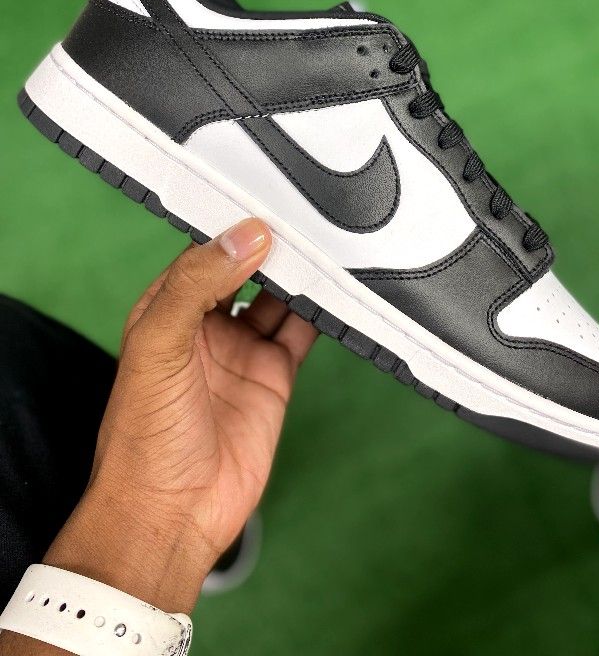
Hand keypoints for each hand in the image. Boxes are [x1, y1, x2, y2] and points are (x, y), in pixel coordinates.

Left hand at [43, 218, 315, 614]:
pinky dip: (322, 312)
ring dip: (301, 275)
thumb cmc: (144, 434)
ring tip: (328, 245)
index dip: (233, 228)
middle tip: (307, 217)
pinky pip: (301, 332)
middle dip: (274, 246)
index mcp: (168, 308)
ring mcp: (242, 350)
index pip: (205, 252)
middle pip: (248, 269)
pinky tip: (338, 291)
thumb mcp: (159, 345)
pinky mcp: (274, 376)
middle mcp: (206, 324)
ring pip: (279, 297)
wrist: (172, 514)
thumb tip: (246, 236)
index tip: (266, 201)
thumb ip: (197, 285)